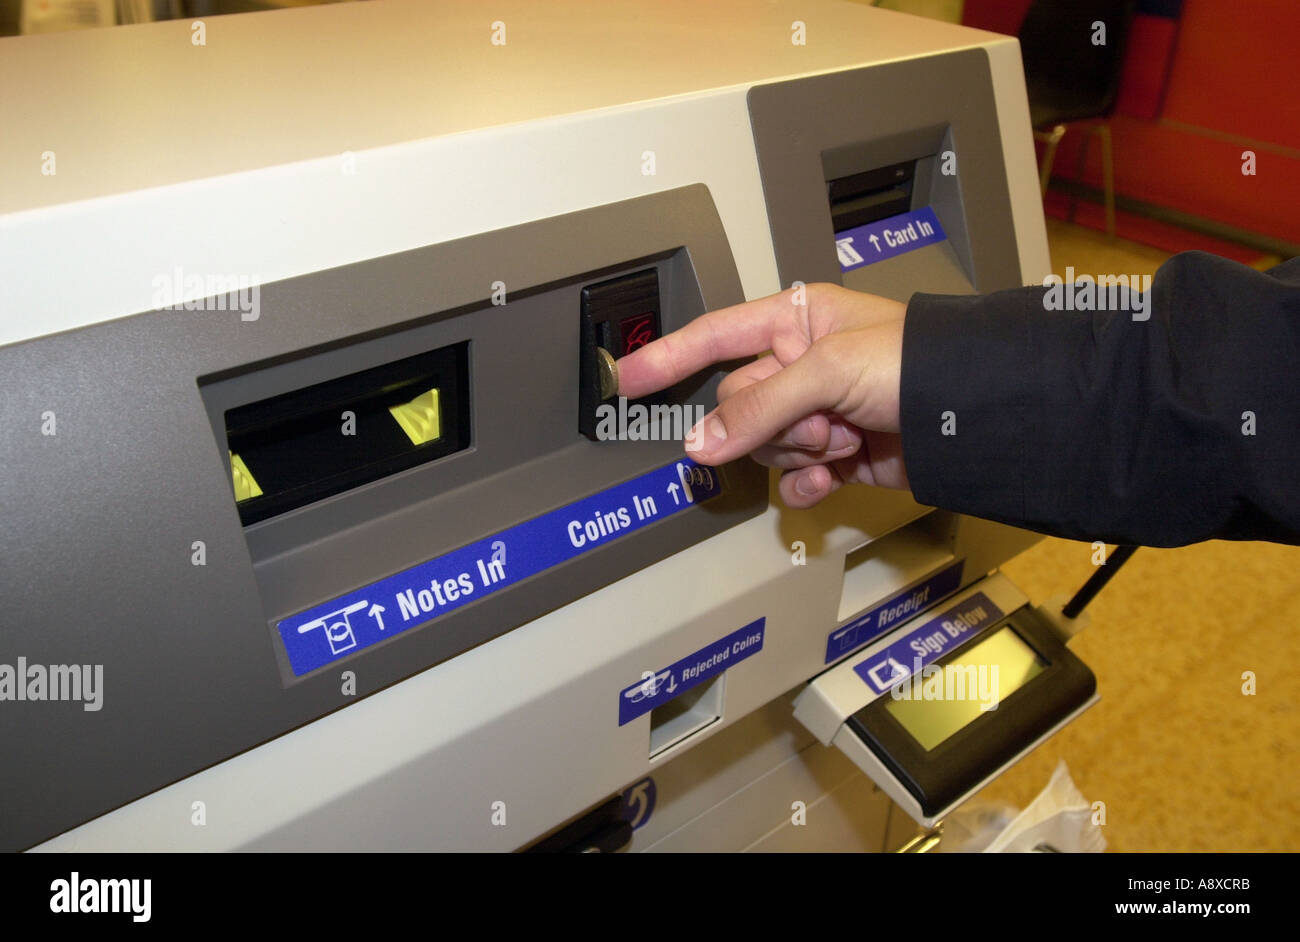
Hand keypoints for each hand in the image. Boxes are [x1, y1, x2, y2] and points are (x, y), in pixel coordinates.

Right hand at [617, 283, 908, 507]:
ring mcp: (816, 414)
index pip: (714, 337)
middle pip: (737, 404)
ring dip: (799, 452)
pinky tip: (833, 478)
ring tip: (843, 440)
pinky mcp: (834, 458)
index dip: (669, 357)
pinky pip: (790, 479)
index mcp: (795, 321)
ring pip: (761, 445)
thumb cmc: (917, 364)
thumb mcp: (827, 370)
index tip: (627, 378)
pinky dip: (807, 484)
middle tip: (817, 421)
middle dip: (773, 422)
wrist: (976, 416)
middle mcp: (800, 365)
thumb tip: (700, 442)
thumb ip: (757, 407)